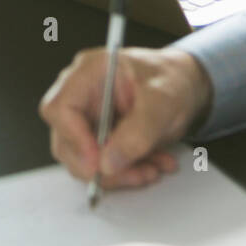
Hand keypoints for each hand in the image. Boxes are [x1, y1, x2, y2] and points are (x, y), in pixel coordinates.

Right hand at [39, 47, 211, 188]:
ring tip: (151, 168)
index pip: (61, 107)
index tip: (98, 162)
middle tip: (133, 173)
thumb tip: (108, 162)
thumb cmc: (172, 78)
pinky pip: (101, 166)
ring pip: (84, 161)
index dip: (74, 138)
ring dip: (119, 173)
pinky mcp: (98, 139)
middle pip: (67, 141)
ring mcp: (88, 118)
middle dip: (101, 166)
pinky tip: (152, 165)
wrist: (184, 86)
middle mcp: (82, 95)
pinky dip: (127, 172)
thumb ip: (138, 131)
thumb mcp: (163, 100)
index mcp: (90, 72)